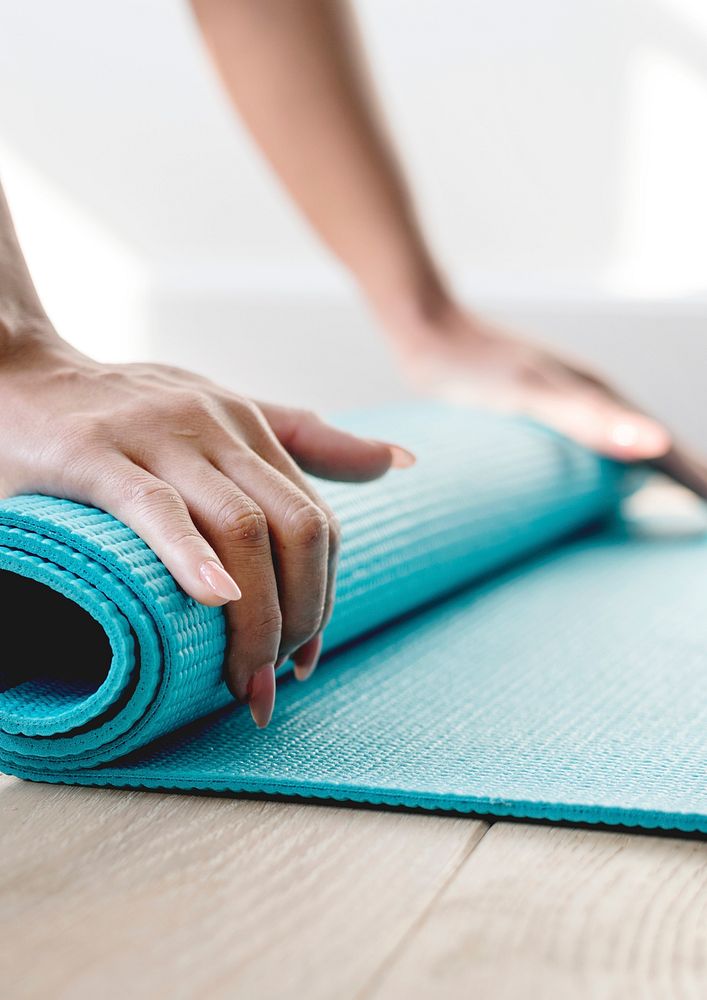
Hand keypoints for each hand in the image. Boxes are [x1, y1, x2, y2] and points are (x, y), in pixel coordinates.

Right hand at [0, 336, 413, 726]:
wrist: (15, 370)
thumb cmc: (123, 404)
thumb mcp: (222, 410)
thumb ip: (305, 438)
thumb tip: (399, 461)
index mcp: (249, 427)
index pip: (317, 522)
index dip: (324, 596)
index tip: (305, 655)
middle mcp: (218, 426)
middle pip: (297, 530)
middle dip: (301, 616)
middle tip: (273, 680)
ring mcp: (159, 436)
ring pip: (242, 528)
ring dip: (256, 616)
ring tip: (242, 678)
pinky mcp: (96, 453)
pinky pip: (156, 509)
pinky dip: (190, 558)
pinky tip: (211, 600)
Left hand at [387, 300, 706, 496]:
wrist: (425, 329)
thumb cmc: (473, 365)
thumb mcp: (533, 393)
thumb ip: (592, 420)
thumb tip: (657, 444)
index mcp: (602, 398)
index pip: (666, 450)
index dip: (694, 484)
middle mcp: (592, 399)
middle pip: (653, 449)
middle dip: (682, 482)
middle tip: (699, 519)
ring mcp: (567, 404)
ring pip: (623, 447)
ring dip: (649, 477)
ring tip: (665, 509)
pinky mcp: (538, 412)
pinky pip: (589, 448)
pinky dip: (607, 470)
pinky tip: (594, 487)